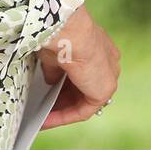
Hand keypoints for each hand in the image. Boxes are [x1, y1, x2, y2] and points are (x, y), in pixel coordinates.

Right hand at [36, 4, 120, 129]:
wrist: (68, 29)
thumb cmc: (59, 31)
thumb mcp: (54, 51)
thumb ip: (54, 69)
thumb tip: (50, 81)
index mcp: (99, 49)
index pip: (84, 71)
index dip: (65, 82)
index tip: (50, 89)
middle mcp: (108, 64)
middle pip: (84, 89)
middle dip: (63, 99)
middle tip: (44, 107)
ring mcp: (108, 78)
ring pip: (83, 101)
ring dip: (62, 110)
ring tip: (42, 117)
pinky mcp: (103, 92)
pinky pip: (83, 110)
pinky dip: (64, 116)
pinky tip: (47, 120)